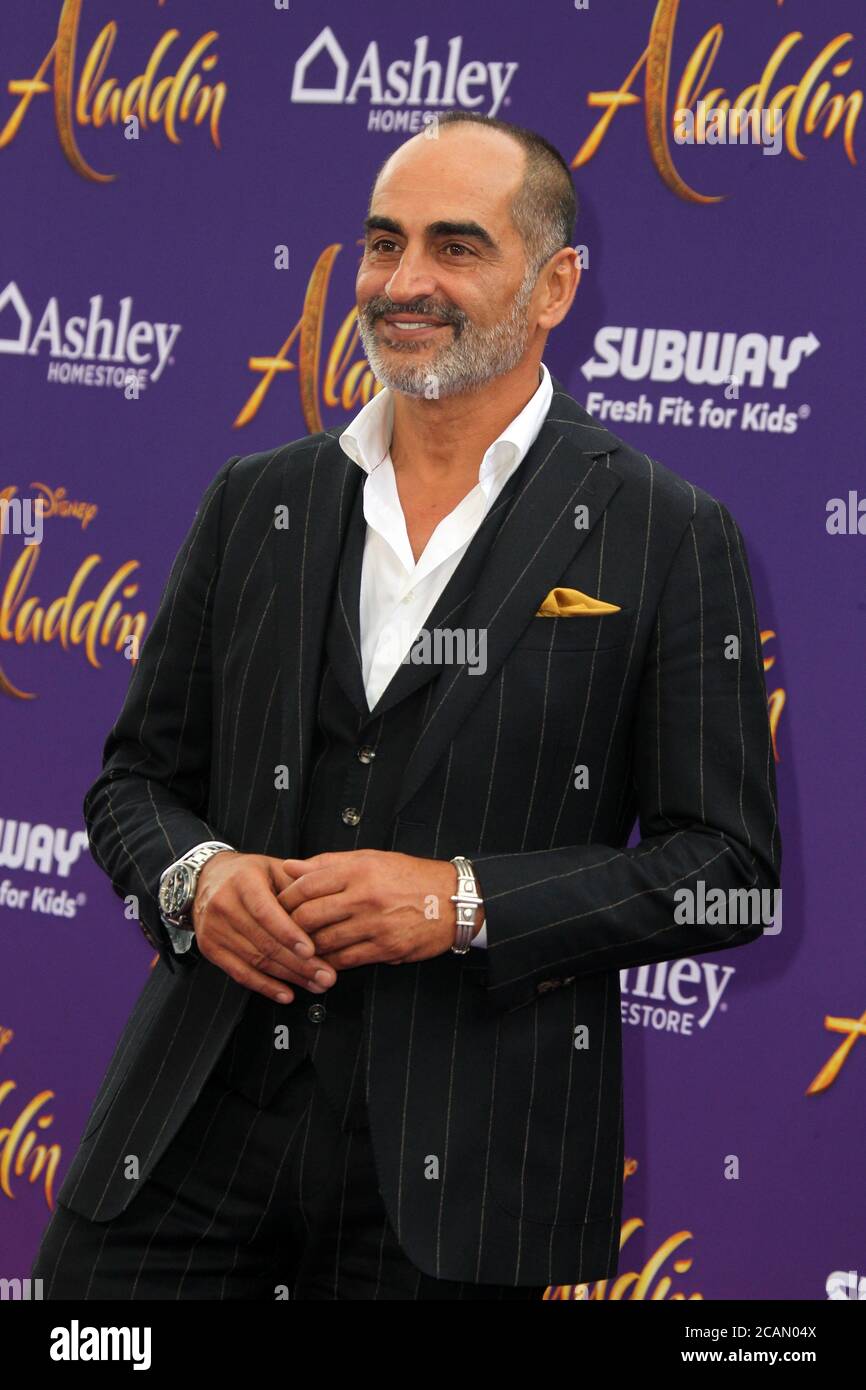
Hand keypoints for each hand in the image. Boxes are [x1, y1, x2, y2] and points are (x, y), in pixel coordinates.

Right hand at [192, 852, 336, 1002]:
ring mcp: (214, 929)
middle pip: (264, 941)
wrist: (206, 878)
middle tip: (326, 977)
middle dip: (298, 963)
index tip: (311, 951)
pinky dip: (265, 986)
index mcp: (242, 881)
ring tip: (316, 985)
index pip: (266, 912)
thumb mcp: (274, 867)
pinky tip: (286, 994)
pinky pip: (240, 973)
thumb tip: (327, 905)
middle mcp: (223, 905)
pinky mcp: (210, 948)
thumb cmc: (249, 874)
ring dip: (288, 977)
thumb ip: (299, 884)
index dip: (288, 933)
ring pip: (255, 960)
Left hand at [277, 850, 484, 967]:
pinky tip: (323, 961)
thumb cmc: (412, 876)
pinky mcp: (386, 948)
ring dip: (307, 949)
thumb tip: (291, 866)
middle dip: (289, 927)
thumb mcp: (372, 859)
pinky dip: (329, 962)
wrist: (454, 899)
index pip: (306, 885)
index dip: (285, 898)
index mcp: (359, 869)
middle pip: (309, 916)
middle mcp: (365, 896)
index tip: (277, 905)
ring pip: (324, 941)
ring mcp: (375, 924)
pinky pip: (346, 959)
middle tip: (282, 931)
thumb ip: (329, 863)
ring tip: (299, 949)